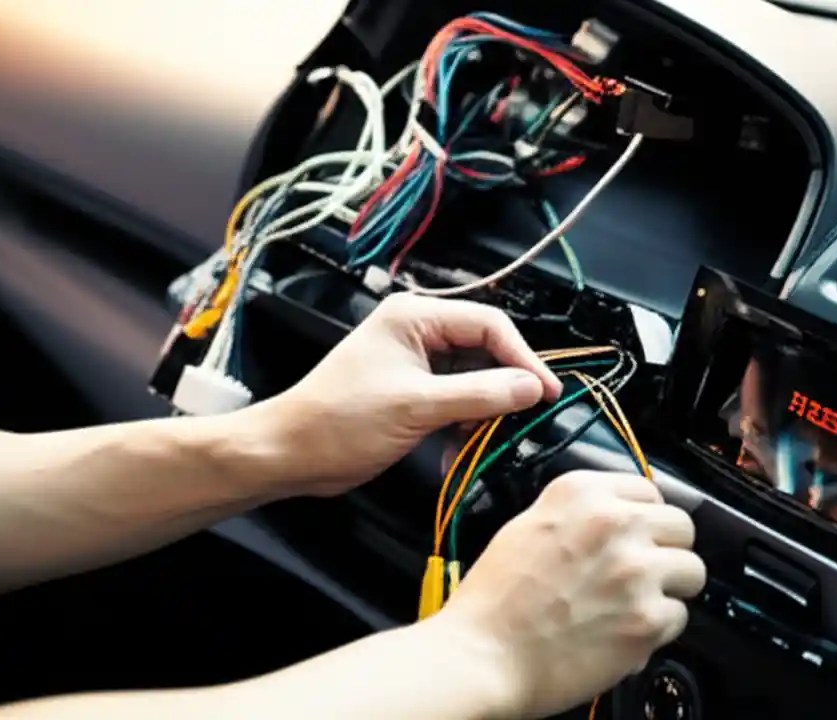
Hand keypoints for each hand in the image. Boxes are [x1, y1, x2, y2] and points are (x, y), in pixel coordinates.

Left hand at [247, 293, 561, 495]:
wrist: (290, 454)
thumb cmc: (340, 422)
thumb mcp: (418, 407)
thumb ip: (480, 394)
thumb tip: (532, 388)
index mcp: (415, 317)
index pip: (489, 324)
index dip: (522, 357)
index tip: (546, 391)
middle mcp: (418, 331)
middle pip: (485, 350)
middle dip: (503, 387)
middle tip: (524, 417)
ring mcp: (415, 362)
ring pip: (474, 379)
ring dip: (483, 411)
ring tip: (480, 439)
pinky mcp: (412, 391)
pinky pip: (456, 400)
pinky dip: (464, 424)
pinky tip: (458, 449)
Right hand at [439, 471, 706, 718]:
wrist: (482, 656)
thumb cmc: (494, 601)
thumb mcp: (529, 526)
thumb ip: (580, 515)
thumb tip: (620, 519)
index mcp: (582, 494)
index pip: (649, 489)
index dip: (646, 517)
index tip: (639, 534)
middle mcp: (615, 523)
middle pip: (681, 526)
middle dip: (666, 550)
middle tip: (644, 571)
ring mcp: (636, 571)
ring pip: (692, 570)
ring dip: (670, 588)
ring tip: (638, 603)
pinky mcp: (647, 619)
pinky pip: (679, 617)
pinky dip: (657, 629)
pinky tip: (626, 632)